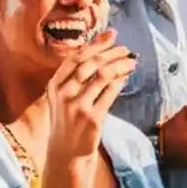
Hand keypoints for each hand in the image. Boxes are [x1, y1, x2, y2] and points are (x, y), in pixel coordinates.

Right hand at [45, 29, 136, 158]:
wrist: (66, 153)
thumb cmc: (68, 122)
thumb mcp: (64, 98)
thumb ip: (78, 77)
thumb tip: (103, 52)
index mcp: (54, 86)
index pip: (76, 58)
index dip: (95, 44)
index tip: (111, 34)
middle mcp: (63, 94)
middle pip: (90, 64)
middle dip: (111, 53)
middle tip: (125, 49)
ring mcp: (77, 106)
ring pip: (102, 76)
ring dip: (120, 65)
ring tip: (131, 61)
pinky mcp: (92, 118)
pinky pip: (110, 93)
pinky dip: (120, 81)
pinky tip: (126, 77)